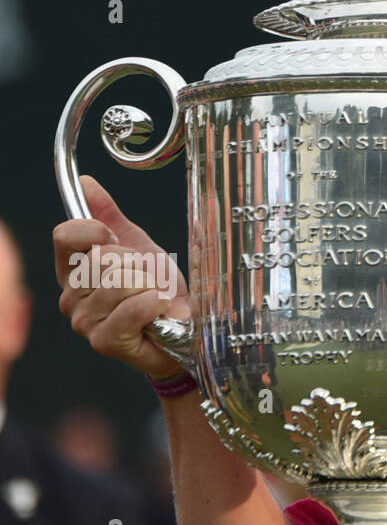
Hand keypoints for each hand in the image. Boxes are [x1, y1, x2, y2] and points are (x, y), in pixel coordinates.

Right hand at [54, 174, 189, 378]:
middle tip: (145, 281)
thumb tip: (85, 182)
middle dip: (135, 265)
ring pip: (119, 282)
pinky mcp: (104, 342)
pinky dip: (155, 304)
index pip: (65, 235)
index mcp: (70, 270)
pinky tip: (159, 312)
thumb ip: (108, 214)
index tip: (119, 244)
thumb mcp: (136, 245)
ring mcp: (84, 322)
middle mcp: (70, 297)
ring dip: (149, 287)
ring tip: (153, 298)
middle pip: (99, 258)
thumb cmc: (157, 290)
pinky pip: (133, 309)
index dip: (99, 232)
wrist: (184, 327)